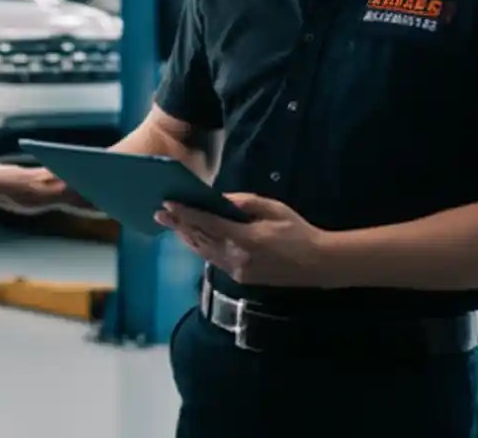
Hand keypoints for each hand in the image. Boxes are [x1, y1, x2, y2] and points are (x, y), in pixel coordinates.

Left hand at [155, 193, 337, 287]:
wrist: (317, 264)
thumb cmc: (297, 231)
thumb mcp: (272, 208)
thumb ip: (244, 203)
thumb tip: (220, 200)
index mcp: (245, 239)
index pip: (207, 224)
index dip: (185, 214)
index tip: (168, 204)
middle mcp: (236, 258)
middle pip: (200, 239)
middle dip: (179, 225)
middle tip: (160, 213)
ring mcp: (236, 271)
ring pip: (203, 252)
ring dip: (187, 237)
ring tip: (172, 224)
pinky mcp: (239, 278)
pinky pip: (213, 260)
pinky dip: (201, 247)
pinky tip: (194, 238)